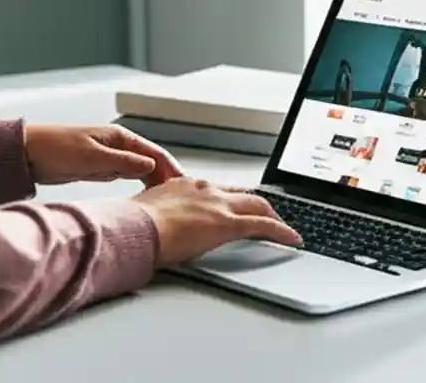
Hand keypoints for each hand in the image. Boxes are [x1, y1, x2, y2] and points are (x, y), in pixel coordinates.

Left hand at [23, 124, 183, 185]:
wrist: (27, 153)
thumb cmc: (56, 149)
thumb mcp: (92, 158)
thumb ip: (123, 162)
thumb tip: (151, 164)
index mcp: (119, 137)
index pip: (154, 152)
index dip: (170, 167)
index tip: (183, 183)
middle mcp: (117, 145)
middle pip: (150, 160)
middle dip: (165, 176)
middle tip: (179, 196)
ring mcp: (108, 156)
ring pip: (139, 169)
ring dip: (152, 181)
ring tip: (166, 198)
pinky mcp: (98, 167)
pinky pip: (125, 175)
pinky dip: (137, 183)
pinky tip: (142, 195)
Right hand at [133, 178, 302, 265]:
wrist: (135, 228)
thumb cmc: (133, 225)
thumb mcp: (146, 214)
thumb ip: (158, 217)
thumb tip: (154, 228)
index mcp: (185, 185)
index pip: (218, 190)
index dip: (232, 199)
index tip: (236, 206)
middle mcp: (206, 189)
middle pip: (243, 194)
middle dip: (259, 205)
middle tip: (269, 216)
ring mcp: (218, 204)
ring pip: (258, 205)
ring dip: (272, 217)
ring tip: (282, 228)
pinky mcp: (228, 223)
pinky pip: (263, 226)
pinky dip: (281, 232)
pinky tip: (292, 239)